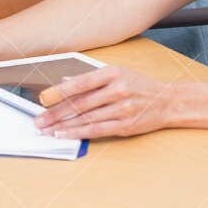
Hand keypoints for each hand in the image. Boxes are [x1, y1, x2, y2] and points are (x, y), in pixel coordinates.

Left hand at [33, 66, 174, 139]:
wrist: (168, 101)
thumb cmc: (139, 85)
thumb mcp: (117, 73)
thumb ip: (91, 78)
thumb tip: (65, 81)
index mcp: (113, 73)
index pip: (81, 83)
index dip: (59, 91)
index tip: (43, 98)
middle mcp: (117, 90)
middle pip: (80, 103)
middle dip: (56, 112)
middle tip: (39, 119)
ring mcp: (122, 109)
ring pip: (86, 118)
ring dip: (63, 125)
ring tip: (46, 129)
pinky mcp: (125, 125)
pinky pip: (97, 130)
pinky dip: (78, 133)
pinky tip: (65, 134)